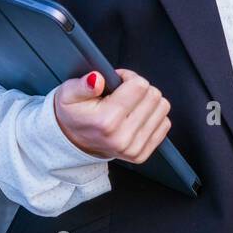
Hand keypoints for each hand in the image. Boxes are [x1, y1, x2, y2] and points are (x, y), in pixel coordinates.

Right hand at [53, 68, 171, 162]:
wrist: (73, 141)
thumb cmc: (74, 114)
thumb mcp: (68, 95)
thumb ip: (82, 85)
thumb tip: (97, 79)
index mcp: (106, 121)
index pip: (139, 86)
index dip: (128, 77)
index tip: (117, 82)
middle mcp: (122, 138)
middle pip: (153, 95)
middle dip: (139, 88)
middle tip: (122, 93)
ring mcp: (133, 149)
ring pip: (162, 108)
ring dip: (147, 101)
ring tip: (128, 104)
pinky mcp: (141, 155)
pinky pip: (164, 124)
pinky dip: (152, 116)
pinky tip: (135, 116)